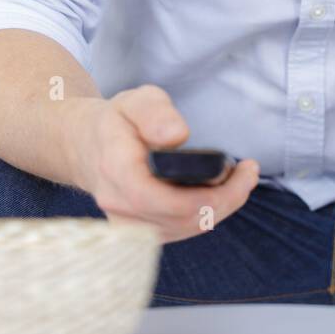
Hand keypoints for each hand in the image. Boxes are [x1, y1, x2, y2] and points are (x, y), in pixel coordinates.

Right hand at [72, 84, 259, 243]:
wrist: (85, 146)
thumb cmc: (116, 122)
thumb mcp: (134, 101)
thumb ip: (155, 113)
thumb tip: (177, 136)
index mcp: (116, 170)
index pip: (167, 201)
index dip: (213, 193)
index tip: (240, 169)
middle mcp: (119, 205)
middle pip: (183, 218)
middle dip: (226, 198)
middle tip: (249, 172)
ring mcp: (127, 224)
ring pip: (185, 228)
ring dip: (220, 207)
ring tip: (241, 179)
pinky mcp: (138, 232)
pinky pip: (179, 231)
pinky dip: (205, 214)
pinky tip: (221, 193)